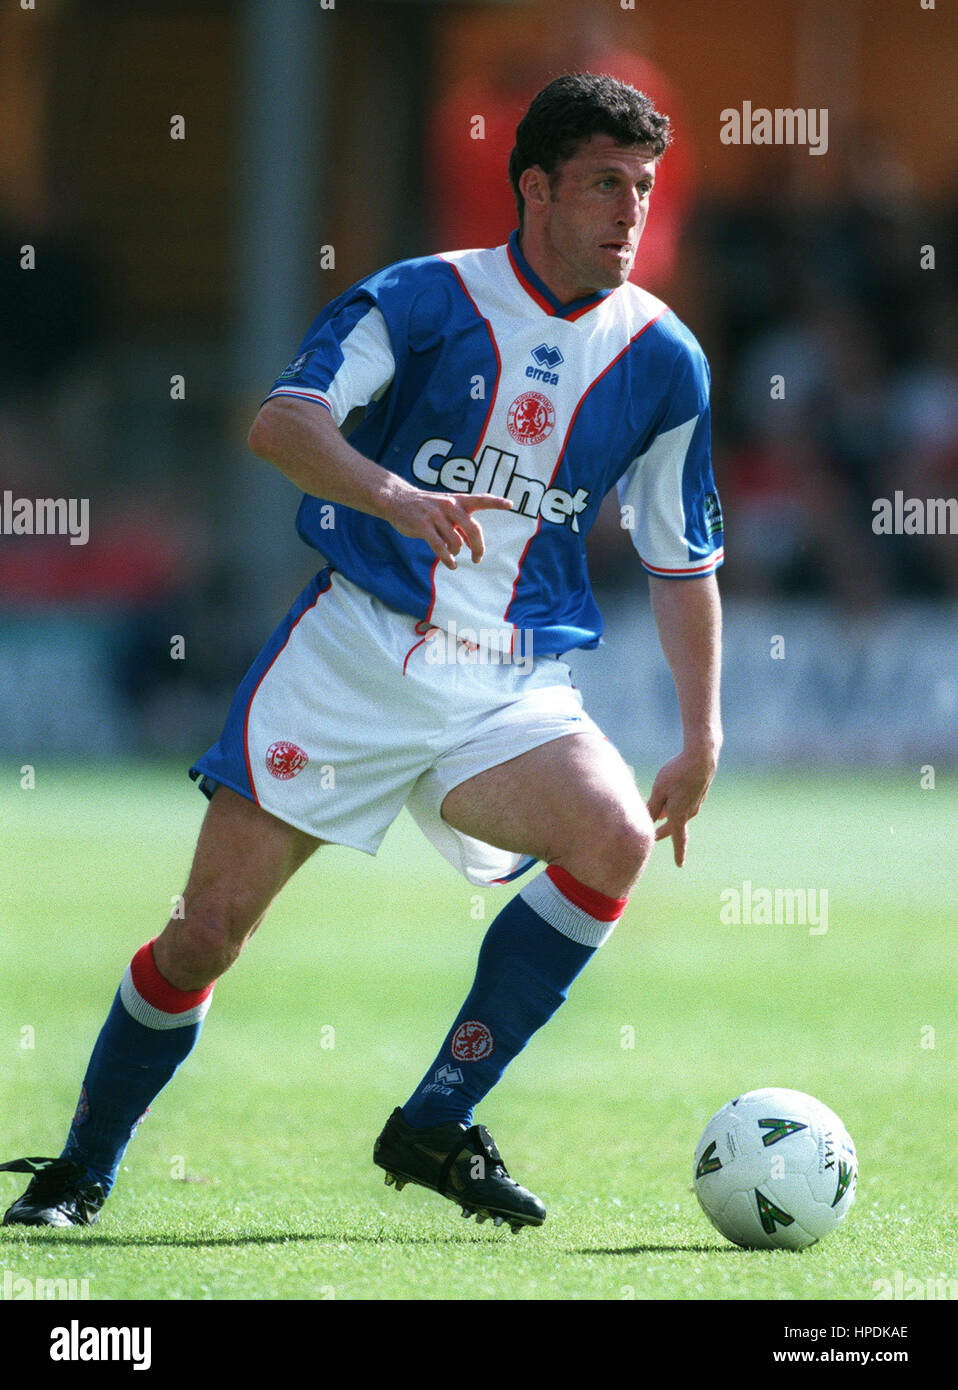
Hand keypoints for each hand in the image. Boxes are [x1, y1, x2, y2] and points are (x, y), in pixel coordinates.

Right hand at [382, 484, 513, 569]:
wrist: (398, 500)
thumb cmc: (427, 508)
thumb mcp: (446, 512)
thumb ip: (462, 526)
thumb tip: (475, 547)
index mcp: (458, 500)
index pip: (481, 499)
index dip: (496, 502)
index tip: (510, 504)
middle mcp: (450, 506)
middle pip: (473, 529)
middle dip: (479, 547)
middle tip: (477, 558)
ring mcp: (436, 516)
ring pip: (456, 542)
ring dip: (456, 552)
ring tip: (452, 555)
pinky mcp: (423, 526)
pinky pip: (441, 548)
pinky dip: (448, 559)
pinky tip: (451, 564)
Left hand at [646, 746, 717, 866]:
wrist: (701, 757)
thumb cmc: (677, 773)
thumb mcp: (659, 790)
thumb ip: (652, 808)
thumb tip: (648, 822)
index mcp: (679, 814)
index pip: (677, 839)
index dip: (678, 853)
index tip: (680, 865)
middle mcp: (690, 812)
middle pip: (675, 827)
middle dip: (663, 832)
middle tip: (653, 835)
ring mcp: (696, 802)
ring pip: (679, 814)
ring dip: (668, 816)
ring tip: (658, 814)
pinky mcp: (698, 793)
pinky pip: (684, 804)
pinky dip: (675, 804)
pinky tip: (670, 796)